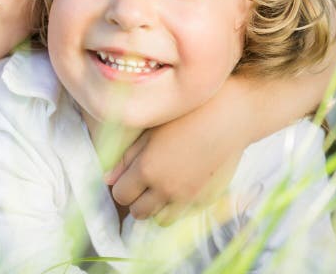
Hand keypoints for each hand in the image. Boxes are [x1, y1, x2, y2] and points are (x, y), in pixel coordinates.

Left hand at [105, 103, 243, 222]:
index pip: (120, 195)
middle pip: (138, 212)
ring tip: (161, 187)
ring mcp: (187, 198)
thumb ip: (126, 157)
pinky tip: (181, 186)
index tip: (128, 176)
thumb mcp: (150, 131)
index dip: (122, 186)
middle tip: (143, 182)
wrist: (228, 118)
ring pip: (160, 220)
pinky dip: (177, 207)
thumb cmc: (185, 116)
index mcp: (147, 169)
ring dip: (156, 207)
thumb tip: (107, 179)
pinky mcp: (206, 200)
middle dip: (136, 199)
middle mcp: (166, 189)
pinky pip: (183, 215)